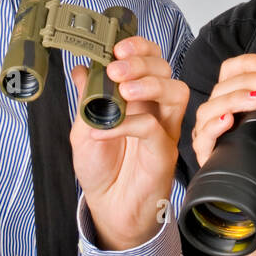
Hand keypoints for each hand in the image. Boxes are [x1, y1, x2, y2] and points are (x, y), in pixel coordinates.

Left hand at [69, 36, 189, 251]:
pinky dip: (127, 124)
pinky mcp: (164, 152)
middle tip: (116, 69)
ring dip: (149, 84)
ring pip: (175, 92)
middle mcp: (156, 109)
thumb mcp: (82, 127)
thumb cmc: (101, 169)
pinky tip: (104, 129)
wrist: (108, 208)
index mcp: (138, 97)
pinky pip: (153, 128)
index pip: (150, 60)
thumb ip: (85, 99)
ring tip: (122, 90)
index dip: (138, 48)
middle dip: (142, 62)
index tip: (117, 47)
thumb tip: (80, 69)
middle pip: (166, 69)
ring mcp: (164, 129)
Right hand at [190, 54, 255, 255]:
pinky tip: (228, 121)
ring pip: (209, 107)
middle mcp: (220, 120)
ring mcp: (211, 139)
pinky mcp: (207, 160)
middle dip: (249, 79)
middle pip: (222, 85)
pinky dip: (213, 126)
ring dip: (234, 98)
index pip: (231, 74)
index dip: (248, 64)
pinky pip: (201, 138)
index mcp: (237, 108)